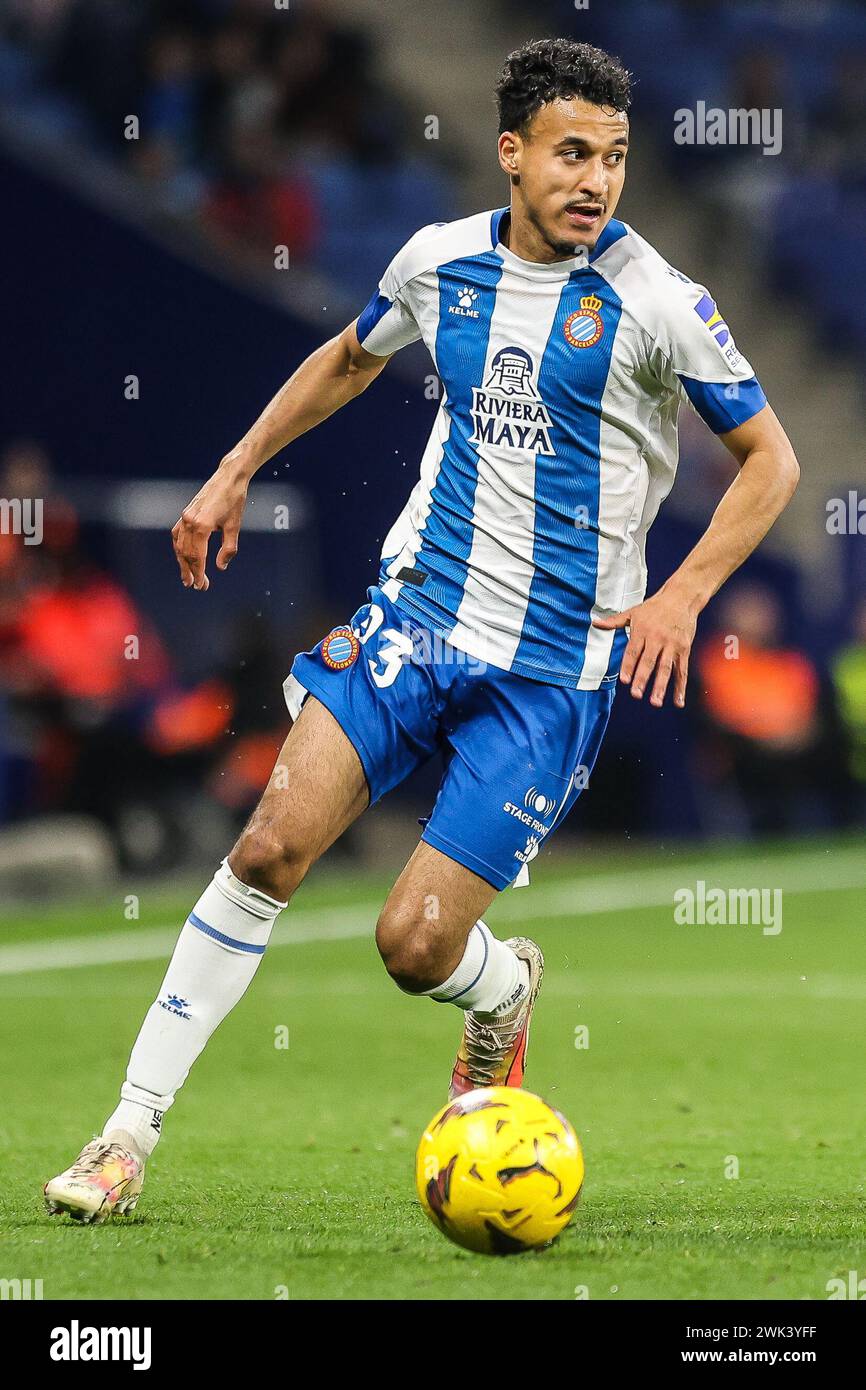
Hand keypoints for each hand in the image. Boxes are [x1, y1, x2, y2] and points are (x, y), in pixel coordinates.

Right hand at [171, 464, 248, 590]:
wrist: (228, 478)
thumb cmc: (234, 501)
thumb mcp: (234, 527)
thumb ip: (228, 549)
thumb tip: (220, 567)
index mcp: (202, 525)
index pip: (197, 556)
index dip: (199, 573)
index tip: (201, 585)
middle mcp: (189, 521)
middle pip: (186, 553)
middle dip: (191, 571)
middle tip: (197, 586)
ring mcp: (185, 516)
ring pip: (179, 545)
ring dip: (183, 563)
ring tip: (187, 577)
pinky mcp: (185, 513)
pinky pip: (177, 534)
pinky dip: (179, 548)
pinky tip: (183, 557)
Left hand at [592, 586, 698, 707]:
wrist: (681, 597)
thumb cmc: (654, 607)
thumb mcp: (633, 612)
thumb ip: (614, 621)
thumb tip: (595, 623)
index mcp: (642, 630)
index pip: (633, 651)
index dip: (628, 666)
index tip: (624, 680)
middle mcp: (657, 639)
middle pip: (649, 662)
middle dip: (642, 679)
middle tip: (636, 694)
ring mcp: (672, 645)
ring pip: (666, 668)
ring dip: (661, 686)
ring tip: (655, 701)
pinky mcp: (684, 649)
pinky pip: (682, 670)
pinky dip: (680, 687)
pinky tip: (678, 701)